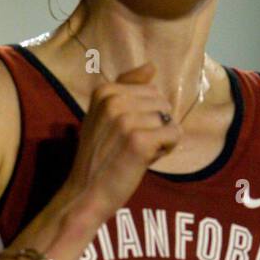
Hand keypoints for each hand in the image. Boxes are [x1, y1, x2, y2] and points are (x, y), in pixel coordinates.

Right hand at [63, 60, 181, 220]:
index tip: (124, 132)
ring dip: (160, 139)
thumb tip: (152, 66)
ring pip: (169, 119)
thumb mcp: (102, 116)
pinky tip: (146, 159)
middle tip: (132, 145)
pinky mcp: (140, 141)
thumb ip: (125, 88)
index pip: (149, 90)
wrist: (85, 194)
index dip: (145, 114)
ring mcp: (127, 120)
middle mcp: (114, 100)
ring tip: (137, 153)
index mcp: (105, 91)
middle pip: (162, 102)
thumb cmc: (97, 157)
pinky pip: (175, 134)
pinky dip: (166, 149)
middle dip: (155, 124)